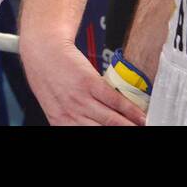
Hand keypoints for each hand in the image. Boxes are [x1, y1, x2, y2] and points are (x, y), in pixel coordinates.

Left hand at [20, 34, 145, 125]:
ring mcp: (81, 100)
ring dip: (131, 126)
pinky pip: (115, 101)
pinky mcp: (90, 84)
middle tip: (138, 132)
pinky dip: (131, 110)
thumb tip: (94, 124)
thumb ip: (73, 118)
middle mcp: (71, 115)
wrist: (42, 49)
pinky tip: (140, 116)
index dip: (110, 137)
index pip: (92, 137)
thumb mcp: (55, 105)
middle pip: (105, 131)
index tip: (124, 136)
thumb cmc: (48, 75)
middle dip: (124, 132)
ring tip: (143, 127)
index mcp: (61, 123)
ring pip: (113, 121)